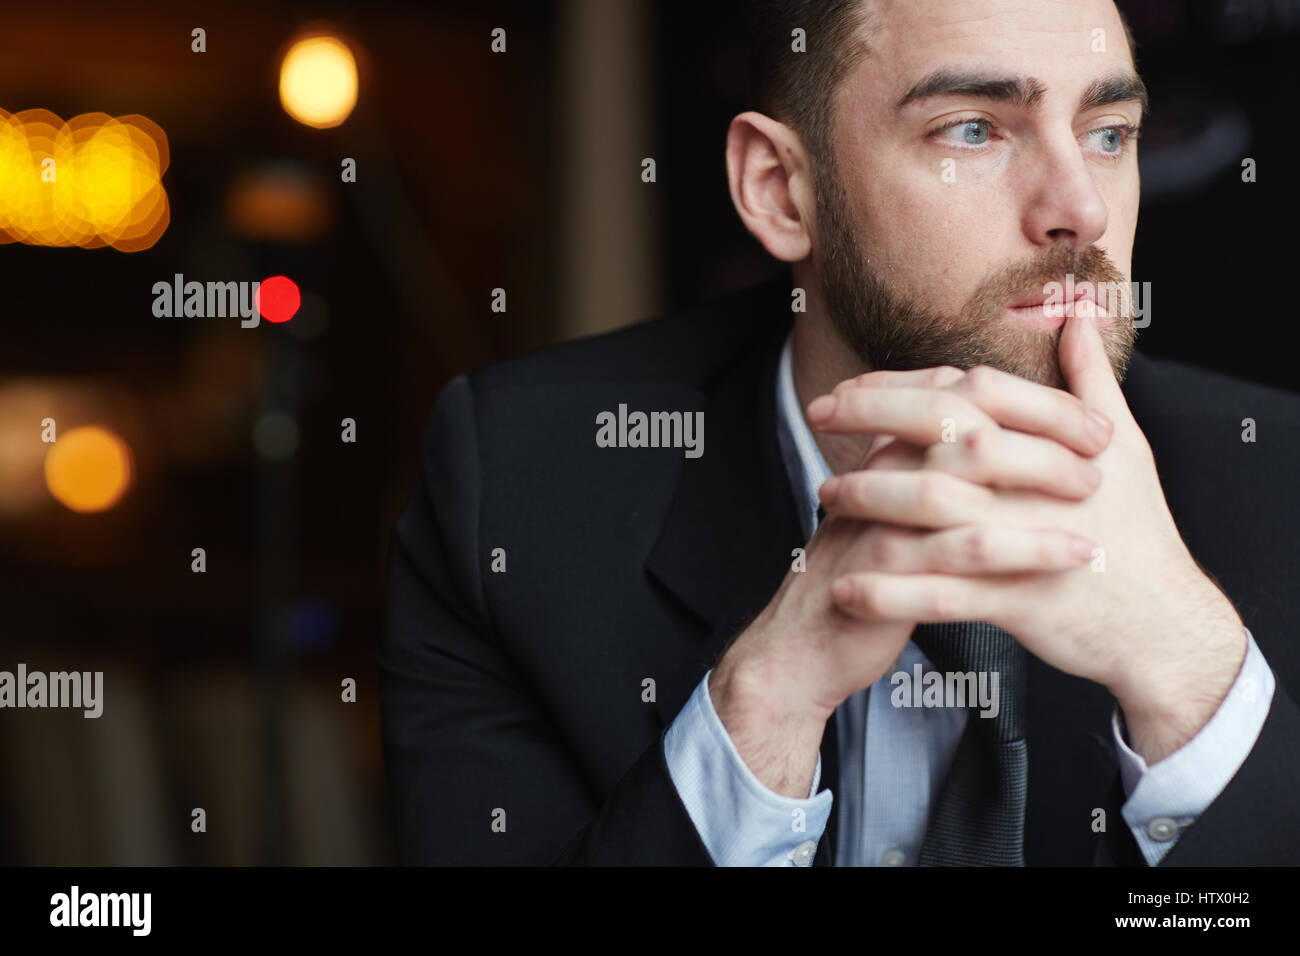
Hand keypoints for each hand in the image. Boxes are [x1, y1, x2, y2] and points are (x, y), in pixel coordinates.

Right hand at [710, 367, 1109, 796]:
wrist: (809, 642)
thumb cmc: (866, 573)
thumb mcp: (897, 506)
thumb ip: (935, 460)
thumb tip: (992, 428)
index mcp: (892, 443)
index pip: (965, 389)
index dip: (1034, 396)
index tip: (1095, 418)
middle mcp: (883, 464)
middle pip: (968, 411)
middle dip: (1044, 420)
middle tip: (1105, 443)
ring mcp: (880, 509)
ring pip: (968, 470)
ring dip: (1042, 473)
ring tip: (1096, 490)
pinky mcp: (887, 564)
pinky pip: (965, 548)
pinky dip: (1027, 546)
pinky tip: (1076, 553)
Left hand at [817, 312, 1246, 761]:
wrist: (1165, 623)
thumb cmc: (1139, 531)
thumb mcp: (1127, 447)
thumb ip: (1091, 379)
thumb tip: (1079, 315)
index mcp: (1052, 439)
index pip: (968, 390)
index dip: (904, 383)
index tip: (851, 384)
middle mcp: (1035, 480)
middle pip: (942, 431)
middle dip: (871, 416)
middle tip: (816, 413)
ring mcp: (1026, 538)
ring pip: (932, 508)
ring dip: (869, 499)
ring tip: (823, 497)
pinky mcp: (1019, 598)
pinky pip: (939, 594)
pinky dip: (887, 593)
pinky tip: (844, 590)